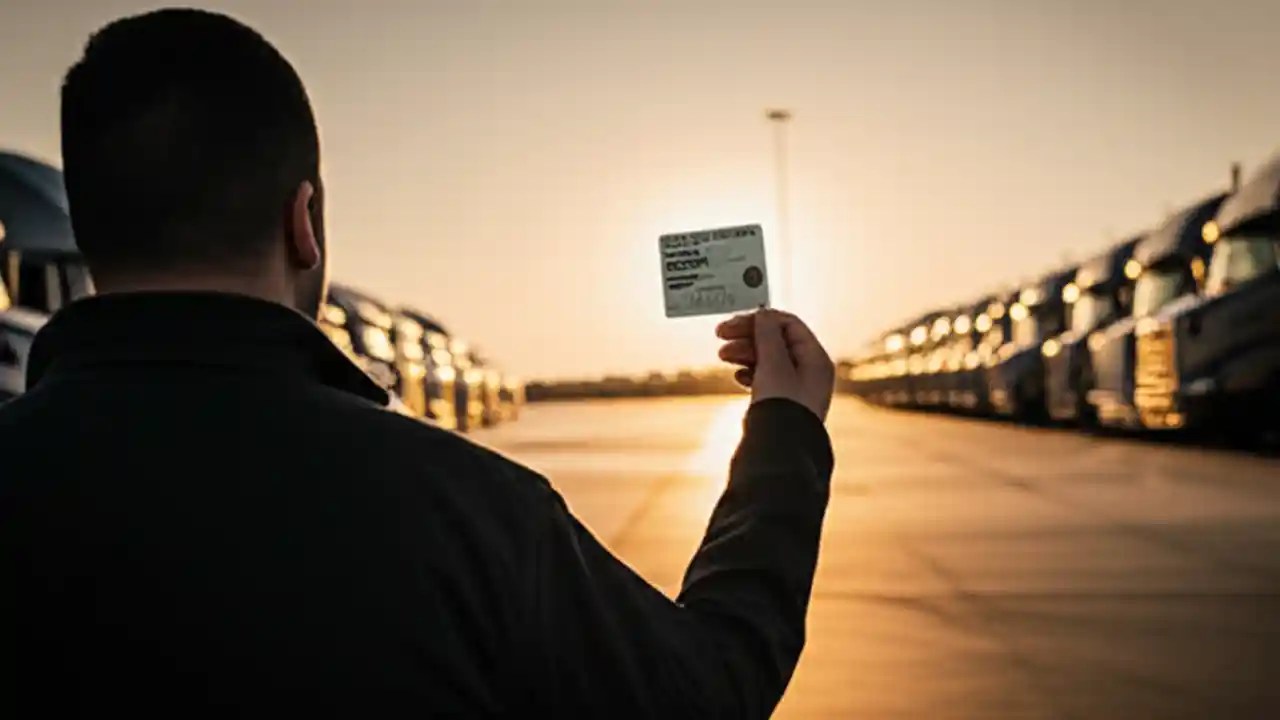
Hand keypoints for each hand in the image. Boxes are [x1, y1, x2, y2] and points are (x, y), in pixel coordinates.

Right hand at [716, 309, 834, 420]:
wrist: (779, 453)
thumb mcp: (774, 364)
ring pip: (768, 358)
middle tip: (721, 336)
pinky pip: (765, 377)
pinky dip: (750, 371)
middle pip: (776, 340)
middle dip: (748, 336)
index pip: (788, 324)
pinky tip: (738, 376)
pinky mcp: (782, 401)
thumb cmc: (782, 409)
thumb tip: (764, 313)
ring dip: (745, 352)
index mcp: (815, 359)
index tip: (734, 323)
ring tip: (723, 356)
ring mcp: (795, 387)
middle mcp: (809, 371)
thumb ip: (767, 335)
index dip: (760, 319)